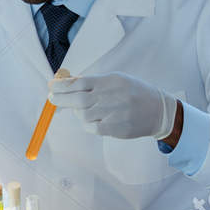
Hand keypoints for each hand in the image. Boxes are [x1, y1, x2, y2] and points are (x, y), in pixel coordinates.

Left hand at [48, 71, 176, 140]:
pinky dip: (88, 124)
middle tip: (52, 98)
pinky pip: (92, 128)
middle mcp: (111, 96)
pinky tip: (95, 120)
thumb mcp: (116, 80)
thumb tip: (67, 81)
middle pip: (77, 99)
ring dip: (79, 113)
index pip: (80, 82)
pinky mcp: (115, 128)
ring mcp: (113, 113)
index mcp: (110, 81)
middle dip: (60, 98)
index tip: (51, 85)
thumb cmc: (134, 93)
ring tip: (85, 110)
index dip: (62, 85)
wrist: (158, 111)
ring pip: (83, 115)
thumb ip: (93, 82)